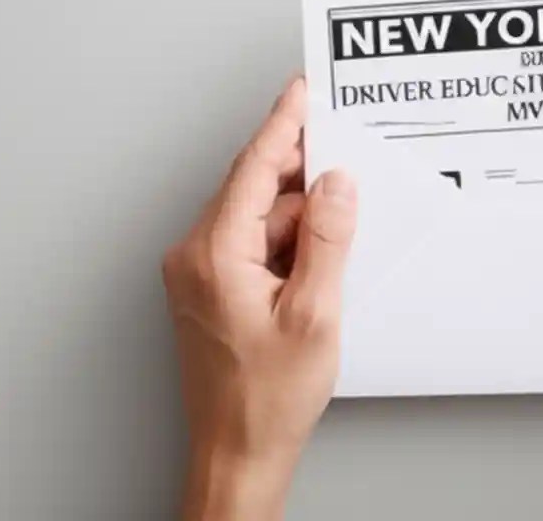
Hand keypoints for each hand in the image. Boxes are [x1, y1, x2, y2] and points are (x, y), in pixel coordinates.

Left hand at [161, 77, 356, 520]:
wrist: (238, 450)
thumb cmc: (266, 398)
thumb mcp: (314, 314)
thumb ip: (327, 240)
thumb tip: (335, 184)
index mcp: (215, 255)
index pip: (253, 169)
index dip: (283, 124)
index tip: (301, 91)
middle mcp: (196, 256)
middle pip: (256, 190)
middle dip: (303, 178)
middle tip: (346, 166)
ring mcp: (199, 274)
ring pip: (258, 219)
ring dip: (300, 221)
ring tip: (336, 251)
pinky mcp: (210, 289)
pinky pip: (252, 244)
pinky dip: (287, 244)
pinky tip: (316, 265)